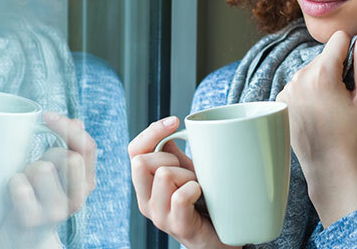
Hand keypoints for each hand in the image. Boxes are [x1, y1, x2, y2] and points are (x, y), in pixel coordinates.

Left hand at [0, 112, 96, 248]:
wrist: (20, 239)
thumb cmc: (36, 198)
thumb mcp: (57, 173)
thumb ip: (69, 149)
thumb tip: (78, 121)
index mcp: (87, 184)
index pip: (88, 147)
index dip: (68, 127)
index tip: (47, 116)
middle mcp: (77, 200)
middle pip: (68, 156)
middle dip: (47, 153)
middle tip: (36, 165)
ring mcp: (56, 212)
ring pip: (43, 169)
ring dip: (27, 169)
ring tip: (24, 181)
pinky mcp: (32, 220)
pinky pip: (20, 187)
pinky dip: (12, 183)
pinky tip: (12, 193)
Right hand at [128, 117, 239, 248]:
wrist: (222, 234)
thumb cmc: (204, 201)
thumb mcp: (185, 170)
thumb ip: (172, 152)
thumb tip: (168, 124)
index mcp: (145, 184)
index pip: (133, 150)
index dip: (152, 131)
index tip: (175, 121)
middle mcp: (146, 201)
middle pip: (140, 161)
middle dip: (169, 158)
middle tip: (187, 172)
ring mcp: (160, 216)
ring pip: (164, 175)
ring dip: (187, 175)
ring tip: (198, 187)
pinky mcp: (177, 226)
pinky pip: (180, 196)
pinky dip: (195, 189)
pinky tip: (201, 196)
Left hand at [275, 30, 356, 225]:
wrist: (329, 166)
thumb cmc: (353, 134)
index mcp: (322, 74)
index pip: (338, 39)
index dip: (351, 51)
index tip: (353, 73)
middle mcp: (299, 77)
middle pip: (323, 56)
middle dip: (335, 69)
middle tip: (342, 98)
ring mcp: (286, 89)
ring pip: (310, 70)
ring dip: (321, 81)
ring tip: (329, 107)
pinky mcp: (280, 99)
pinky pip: (298, 83)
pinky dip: (308, 91)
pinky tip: (316, 112)